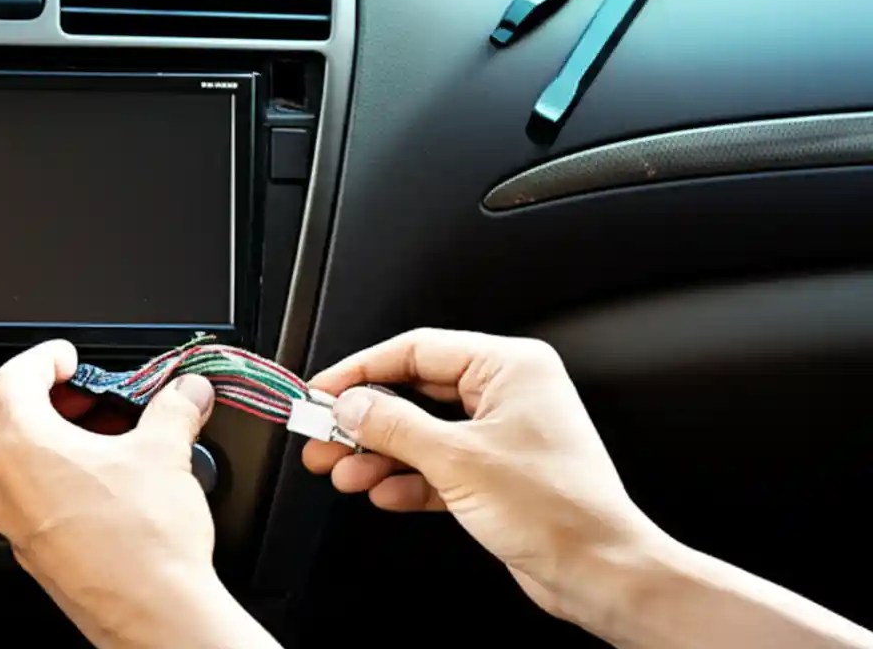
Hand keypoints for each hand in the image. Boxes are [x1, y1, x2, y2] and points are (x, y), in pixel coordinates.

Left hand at [0, 340, 278, 648]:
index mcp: (27, 447)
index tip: (69, 358)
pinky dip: (49, 479)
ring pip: (8, 463)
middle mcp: (8, 485)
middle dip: (38, 397)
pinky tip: (97, 484)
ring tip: (95, 440)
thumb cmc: (145, 542)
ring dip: (43, 440)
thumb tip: (186, 391)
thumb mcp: (166, 452)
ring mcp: (15, 523)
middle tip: (80, 395)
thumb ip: (174, 407)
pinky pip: (24, 500)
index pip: (13, 378)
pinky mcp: (32, 551)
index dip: (43, 357)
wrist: (153, 612)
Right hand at [302, 329, 660, 625]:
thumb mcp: (457, 460)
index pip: (418, 351)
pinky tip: (381, 492)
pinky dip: (407, 478)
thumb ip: (394, 427)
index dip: (363, 370)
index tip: (324, 391)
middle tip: (323, 437)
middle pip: (415, 392)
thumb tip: (351, 405)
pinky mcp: (496, 474)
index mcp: (510, 367)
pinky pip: (438, 465)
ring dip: (379, 453)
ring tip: (342, 470)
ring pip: (422, 432)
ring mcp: (501, 434)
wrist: (599, 571)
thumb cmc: (557, 509)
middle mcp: (507, 393)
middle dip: (365, 420)